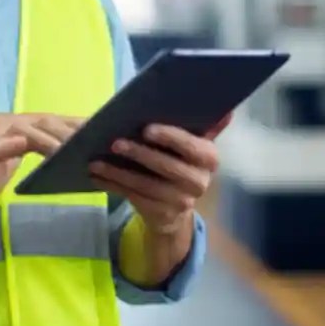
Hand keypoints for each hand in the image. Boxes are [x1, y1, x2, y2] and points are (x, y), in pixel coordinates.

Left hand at [88, 112, 232, 234]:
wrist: (176, 207)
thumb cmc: (181, 163)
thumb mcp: (193, 145)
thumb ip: (206, 126)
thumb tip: (228, 110)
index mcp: (209, 158)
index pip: (192, 147)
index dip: (170, 137)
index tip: (146, 129)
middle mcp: (199, 182)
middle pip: (167, 167)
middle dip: (139, 154)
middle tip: (115, 142)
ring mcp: (181, 202)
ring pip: (146, 185)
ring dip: (119, 172)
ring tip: (96, 161)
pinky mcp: (161, 214)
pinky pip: (134, 197)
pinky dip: (113, 185)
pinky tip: (97, 175)